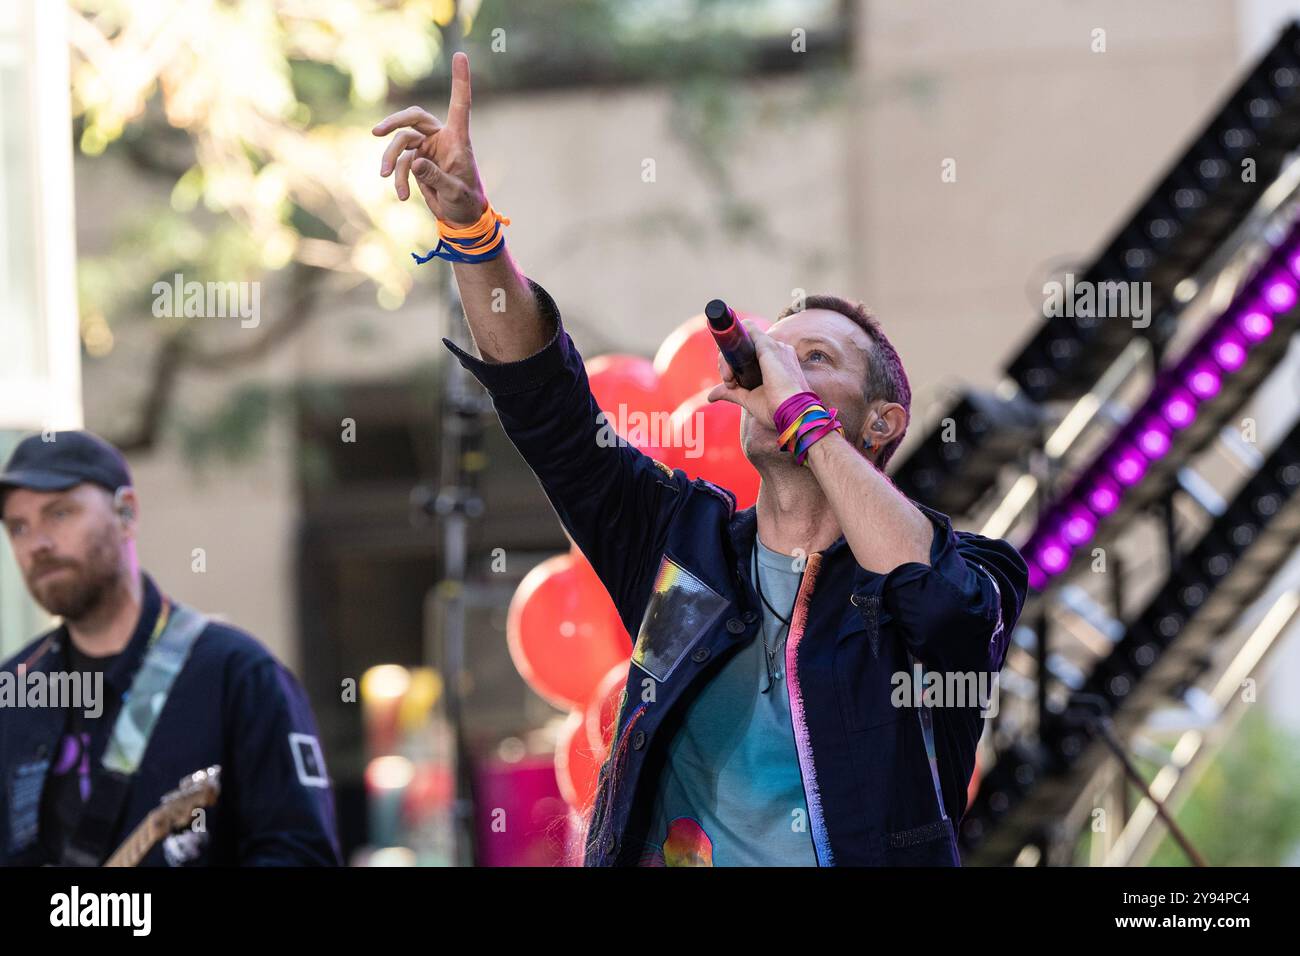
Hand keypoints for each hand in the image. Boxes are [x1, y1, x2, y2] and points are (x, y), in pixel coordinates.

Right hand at [372, 51, 487, 225]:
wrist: (461, 219)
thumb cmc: (466, 203)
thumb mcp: (454, 193)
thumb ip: (436, 177)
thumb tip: (414, 162)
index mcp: (458, 138)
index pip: (460, 103)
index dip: (460, 80)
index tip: (460, 54)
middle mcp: (441, 138)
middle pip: (414, 118)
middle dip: (394, 123)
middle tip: (377, 132)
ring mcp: (426, 149)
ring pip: (401, 143)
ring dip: (391, 160)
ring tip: (386, 177)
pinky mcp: (416, 162)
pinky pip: (400, 163)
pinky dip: (397, 178)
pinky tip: (401, 195)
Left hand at [705, 322, 812, 427]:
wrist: (793, 413)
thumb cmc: (777, 408)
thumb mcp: (749, 399)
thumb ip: (731, 392)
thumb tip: (711, 396)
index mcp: (776, 360)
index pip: (749, 351)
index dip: (733, 361)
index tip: (730, 380)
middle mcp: (777, 349)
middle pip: (743, 344)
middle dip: (727, 360)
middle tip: (729, 382)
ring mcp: (774, 346)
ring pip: (741, 338)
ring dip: (727, 357)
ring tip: (729, 379)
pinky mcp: (767, 346)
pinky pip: (744, 333)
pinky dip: (731, 349)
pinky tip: (730, 371)